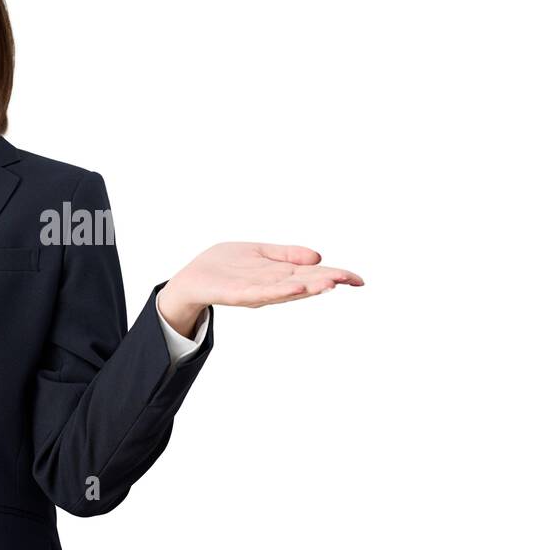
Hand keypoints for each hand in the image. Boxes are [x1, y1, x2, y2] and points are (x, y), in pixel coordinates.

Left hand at [157, 242, 364, 331]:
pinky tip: (297, 286)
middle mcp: (273, 286)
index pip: (314, 274)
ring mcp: (258, 292)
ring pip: (289, 290)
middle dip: (328, 281)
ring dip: (310, 287)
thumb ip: (287, 255)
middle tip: (352, 281)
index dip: (336, 276)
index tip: (358, 280)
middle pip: (306, 283)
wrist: (192, 279)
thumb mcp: (261, 254)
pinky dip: (280, 291)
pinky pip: (263, 293)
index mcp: (281, 275)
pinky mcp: (240, 294)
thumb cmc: (225, 266)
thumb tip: (318, 255)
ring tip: (331, 284)